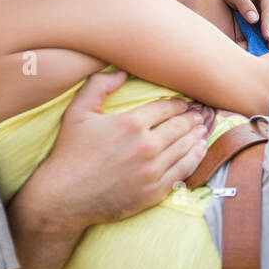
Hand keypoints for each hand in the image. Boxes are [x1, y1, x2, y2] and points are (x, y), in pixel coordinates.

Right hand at [26, 70, 210, 234]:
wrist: (65, 197)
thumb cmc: (70, 153)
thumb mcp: (78, 113)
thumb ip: (98, 86)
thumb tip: (121, 72)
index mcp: (130, 123)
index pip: (166, 108)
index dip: (178, 104)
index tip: (183, 104)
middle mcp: (146, 146)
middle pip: (180, 126)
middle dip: (192, 118)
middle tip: (199, 114)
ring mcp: (152, 170)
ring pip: (185, 147)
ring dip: (198, 136)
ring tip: (203, 129)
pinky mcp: (155, 191)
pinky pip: (184, 171)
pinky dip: (195, 157)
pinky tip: (199, 150)